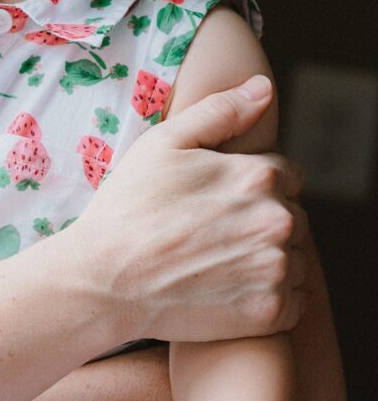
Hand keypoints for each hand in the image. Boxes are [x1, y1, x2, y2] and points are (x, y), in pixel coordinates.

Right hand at [72, 76, 306, 344]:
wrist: (104, 281)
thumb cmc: (127, 208)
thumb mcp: (163, 144)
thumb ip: (220, 111)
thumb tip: (263, 87)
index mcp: (257, 177)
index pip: (286, 177)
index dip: (251, 188)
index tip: (217, 204)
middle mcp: (276, 221)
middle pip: (292, 217)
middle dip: (261, 222)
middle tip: (211, 236)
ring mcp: (275, 270)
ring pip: (294, 259)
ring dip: (268, 260)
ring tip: (217, 264)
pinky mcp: (269, 312)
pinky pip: (294, 302)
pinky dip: (270, 298)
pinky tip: (228, 291)